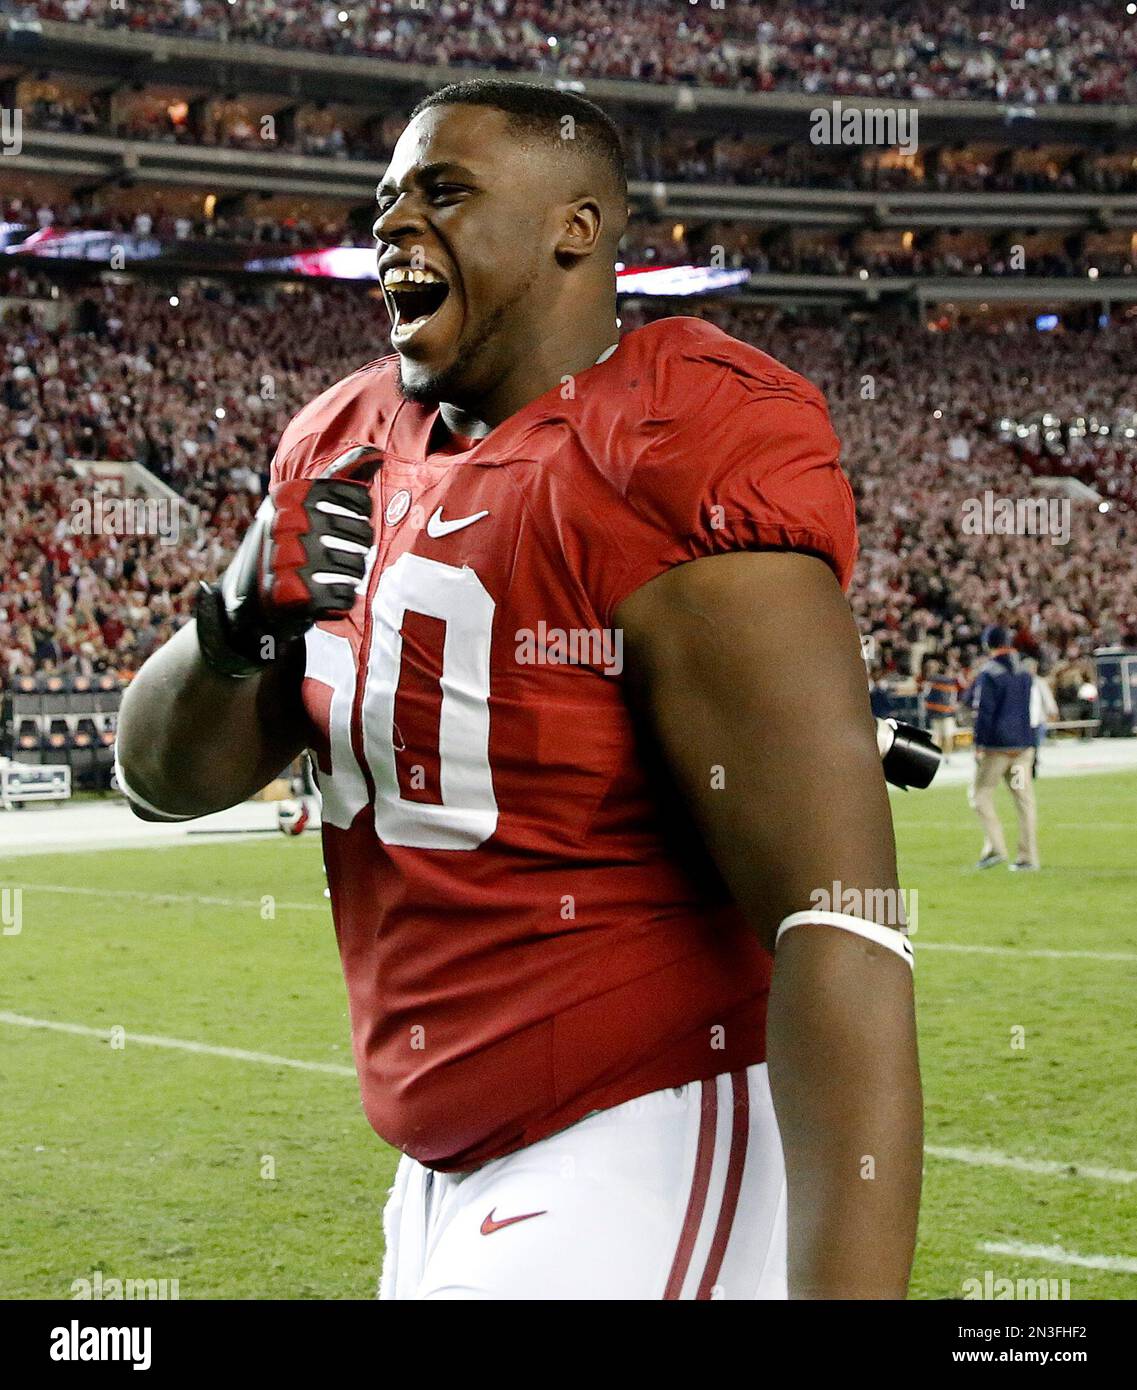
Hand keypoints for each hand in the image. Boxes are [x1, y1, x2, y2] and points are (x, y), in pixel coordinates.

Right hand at [194, 445, 379, 675]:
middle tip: (349, 556)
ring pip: (357, 566)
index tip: (354, 524)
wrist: (243, 605)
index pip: (357, 497)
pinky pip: (346, 596)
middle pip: (362, 533)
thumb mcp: (292, 510)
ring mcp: (292, 559)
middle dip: (361, 548)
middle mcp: (290, 523)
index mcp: (290, 496)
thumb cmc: (278, 550)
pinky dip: (343, 600)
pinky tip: (329, 597)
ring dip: (353, 576)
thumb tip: (375, 454)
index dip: (364, 515)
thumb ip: (330, 484)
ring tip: (338, 577)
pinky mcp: (297, 595)